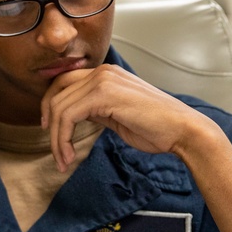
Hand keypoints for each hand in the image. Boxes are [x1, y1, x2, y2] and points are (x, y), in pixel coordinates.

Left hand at [40, 64, 214, 171]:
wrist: (183, 131)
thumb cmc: (156, 128)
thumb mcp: (117, 116)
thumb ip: (95, 110)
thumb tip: (73, 117)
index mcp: (106, 74)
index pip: (64, 83)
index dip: (51, 106)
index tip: (51, 131)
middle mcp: (102, 71)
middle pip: (57, 91)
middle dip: (49, 122)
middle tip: (56, 150)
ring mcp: (103, 80)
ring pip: (60, 106)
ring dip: (56, 138)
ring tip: (63, 160)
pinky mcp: (104, 94)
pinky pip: (69, 115)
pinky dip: (63, 138)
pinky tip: (69, 155)